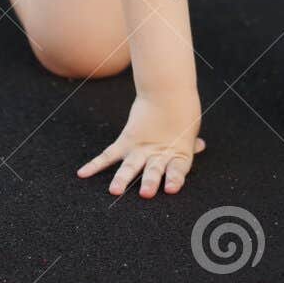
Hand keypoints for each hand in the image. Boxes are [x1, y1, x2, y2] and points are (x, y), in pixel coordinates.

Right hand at [76, 91, 203, 197]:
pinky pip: (108, 154)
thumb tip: (201, 147)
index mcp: (178, 154)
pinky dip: (95, 164)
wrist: (167, 89)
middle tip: (145, 193)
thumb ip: (189, 144)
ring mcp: (140, 148)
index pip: (177, 171)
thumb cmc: (182, 111)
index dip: (174, 179)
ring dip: (123, 179)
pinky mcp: (127, 140)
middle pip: (153, 170)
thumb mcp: (189, 129)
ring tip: (115, 190)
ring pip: (130, 166)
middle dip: (149, 182)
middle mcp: (158, 153)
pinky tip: (82, 174)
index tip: (170, 189)